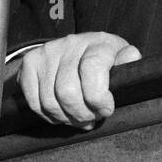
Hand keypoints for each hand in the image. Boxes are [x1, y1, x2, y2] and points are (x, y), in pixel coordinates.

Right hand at [18, 32, 141, 127]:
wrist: (75, 48)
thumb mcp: (122, 58)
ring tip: (78, 117)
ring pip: (50, 101)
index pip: (92, 70)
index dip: (98, 98)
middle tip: (91, 117)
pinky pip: (35, 102)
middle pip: (67, 92)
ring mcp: (48, 52)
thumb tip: (131, 57)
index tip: (106, 109)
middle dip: (82, 114)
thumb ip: (128, 61)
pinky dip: (49, 116)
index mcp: (98, 43)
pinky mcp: (30, 63)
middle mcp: (70, 44)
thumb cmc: (104, 59)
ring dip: (66, 118)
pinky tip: (62, 113)